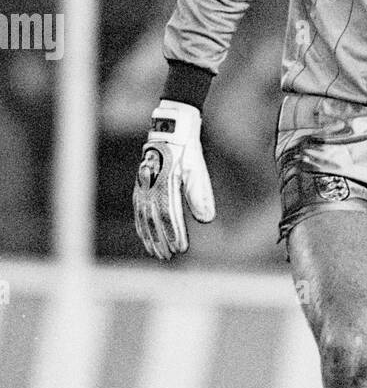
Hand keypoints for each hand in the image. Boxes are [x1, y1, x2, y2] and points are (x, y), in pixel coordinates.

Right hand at [133, 100, 214, 259]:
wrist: (170, 130)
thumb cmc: (187, 151)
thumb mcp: (197, 170)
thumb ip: (200, 195)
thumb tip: (207, 220)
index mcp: (166, 183)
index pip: (169, 215)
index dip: (174, 233)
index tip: (181, 249)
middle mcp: (151, 186)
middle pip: (154, 220)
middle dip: (161, 240)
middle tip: (168, 257)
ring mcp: (143, 186)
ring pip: (144, 217)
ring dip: (149, 236)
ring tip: (155, 252)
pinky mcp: (141, 185)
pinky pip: (138, 209)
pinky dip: (141, 224)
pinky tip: (144, 236)